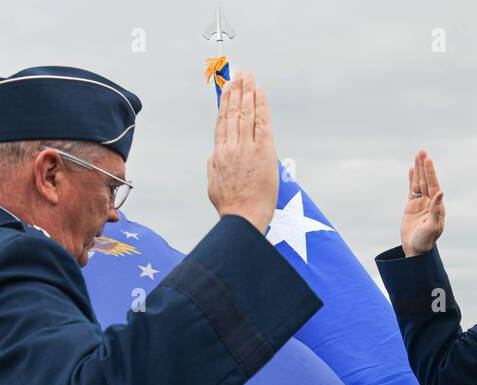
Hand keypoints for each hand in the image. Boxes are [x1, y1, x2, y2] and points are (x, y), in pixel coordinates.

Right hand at [206, 72, 278, 234]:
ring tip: (249, 77)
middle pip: (233, 113)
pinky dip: (260, 105)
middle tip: (239, 75)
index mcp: (218, 154)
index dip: (225, 103)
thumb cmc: (230, 206)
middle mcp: (230, 147)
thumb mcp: (213, 184)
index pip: (222, 122)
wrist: (242, 217)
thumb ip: (214, 166)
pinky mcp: (262, 152)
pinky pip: (261, 122)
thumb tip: (215, 156)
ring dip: (248, 92)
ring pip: (245, 113)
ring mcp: (246, 148)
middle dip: (236, 91)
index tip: (228, 90)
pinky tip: (260, 92)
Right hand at [401, 150, 445, 255]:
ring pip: (419, 183)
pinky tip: (412, 169)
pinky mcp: (412, 207)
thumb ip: (436, 210)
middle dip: (425, 167)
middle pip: (426, 181)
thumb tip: (441, 193)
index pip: (433, 185)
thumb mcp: (432, 227)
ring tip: (418, 155)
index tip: (427, 160)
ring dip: (419, 170)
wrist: (416, 250)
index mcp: (437, 206)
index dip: (430, 173)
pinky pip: (412, 190)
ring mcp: (421, 204)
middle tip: (422, 151)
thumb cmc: (426, 241)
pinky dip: (412, 179)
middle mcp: (430, 202)